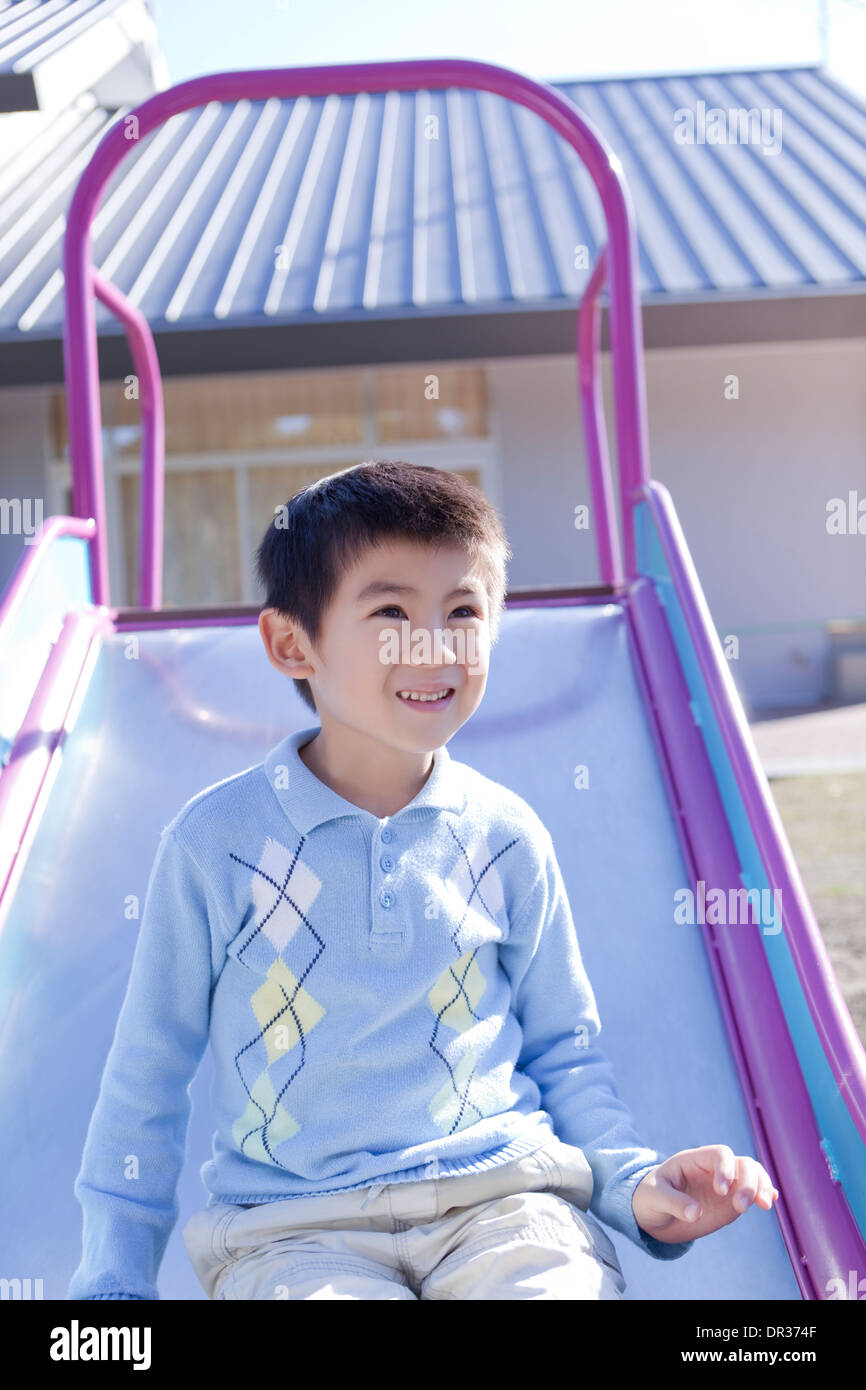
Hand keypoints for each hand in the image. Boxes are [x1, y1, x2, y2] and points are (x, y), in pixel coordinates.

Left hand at [632, 1144, 778, 1243]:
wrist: (652, 1213)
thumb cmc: (649, 1198)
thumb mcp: (654, 1198)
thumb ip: (674, 1203)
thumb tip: (696, 1213)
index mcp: (694, 1160)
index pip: (720, 1154)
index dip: (726, 1169)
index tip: (721, 1192)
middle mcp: (713, 1170)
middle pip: (742, 1164)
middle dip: (748, 1181)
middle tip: (741, 1207)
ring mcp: (725, 1185)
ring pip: (752, 1175)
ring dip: (761, 1186)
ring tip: (764, 1205)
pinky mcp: (730, 1202)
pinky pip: (752, 1192)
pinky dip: (764, 1193)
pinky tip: (770, 1201)